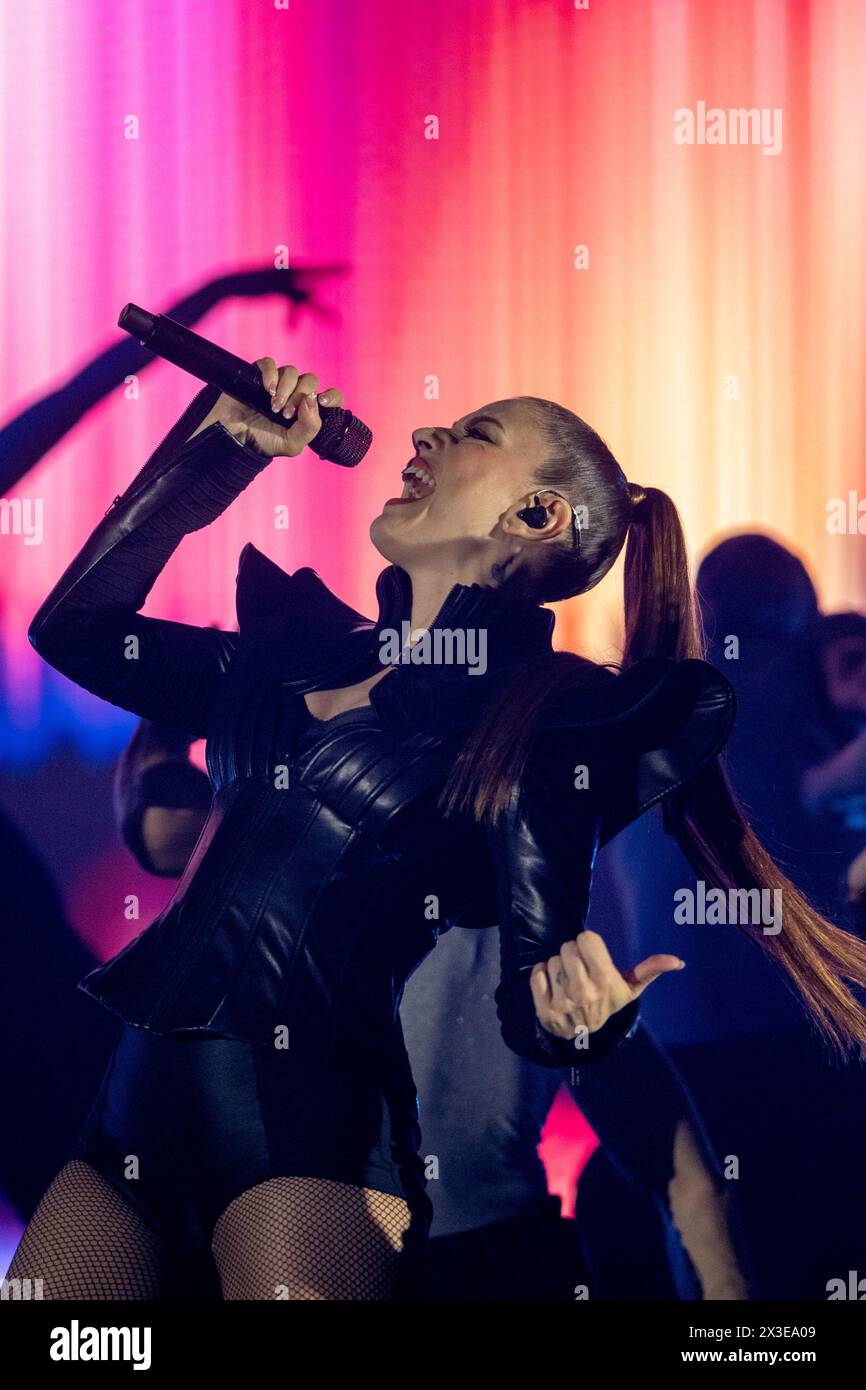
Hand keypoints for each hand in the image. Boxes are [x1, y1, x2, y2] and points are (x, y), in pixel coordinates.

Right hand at [189, 359, 343, 457]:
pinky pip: (269, 364)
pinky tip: (267, 389)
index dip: (332, 396)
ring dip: (286, 389)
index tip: (322, 402)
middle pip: (310, 380)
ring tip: (273, 406)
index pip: (331, 396)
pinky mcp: (258, 374)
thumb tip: (313, 400)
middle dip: (300, 395)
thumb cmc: (263, 442)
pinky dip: (271, 374)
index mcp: (307, 410)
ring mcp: (277, 383)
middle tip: (285, 414)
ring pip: (292, 372)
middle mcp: (295, 394)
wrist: (233, 438)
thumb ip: (309, 427)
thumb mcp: (292, 444)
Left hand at [530, 930, 684, 1039]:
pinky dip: (542, 976)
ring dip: (558, 967)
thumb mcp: (630, 989)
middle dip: (573, 954)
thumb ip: (650, 970)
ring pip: (552, 960)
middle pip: (567, 947)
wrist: (582, 1039)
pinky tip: (553, 987)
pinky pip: (537, 973)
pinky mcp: (544, 1008)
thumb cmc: (607, 1005)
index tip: (593, 957)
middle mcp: (584, 991)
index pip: (586, 938)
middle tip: (580, 969)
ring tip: (568, 981)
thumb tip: (678, 961)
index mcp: (606, 981)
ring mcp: (562, 1001)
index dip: (588, 945)